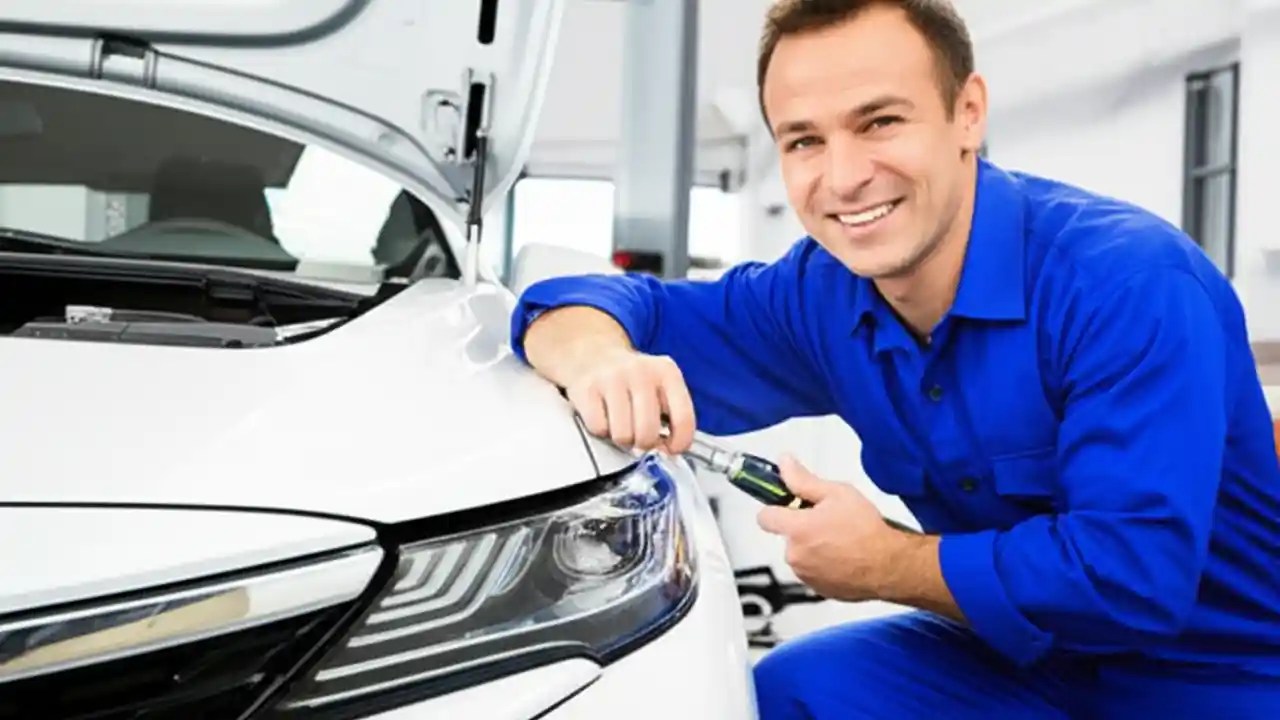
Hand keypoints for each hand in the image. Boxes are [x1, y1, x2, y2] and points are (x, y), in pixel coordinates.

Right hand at [563, 346, 695, 453]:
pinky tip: (604, 416)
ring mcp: (612, 378)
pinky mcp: (587, 388)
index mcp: (667, 372)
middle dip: (643, 443)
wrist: (593, 353)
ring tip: (621, 424)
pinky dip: (601, 430)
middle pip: (648, 432)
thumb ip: (673, 416)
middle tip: (639, 434)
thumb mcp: (661, 388)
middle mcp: (641, 372)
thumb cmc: (633, 380)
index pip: (684, 419)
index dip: (679, 443)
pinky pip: (599, 429)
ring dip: (622, 438)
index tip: (670, 449)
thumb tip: (668, 450)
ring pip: (622, 435)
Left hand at [757, 455, 901, 601]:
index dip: (776, 508)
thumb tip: (785, 465)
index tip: (788, 506)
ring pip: (800, 555)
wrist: (890, 565)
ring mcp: (806, 575)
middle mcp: (796, 555)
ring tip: (840, 541)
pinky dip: (824, 565)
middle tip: (827, 521)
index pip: (764, 517)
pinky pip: (813, 572)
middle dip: (802, 528)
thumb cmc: (867, 531)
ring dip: (813, 548)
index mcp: (797, 529)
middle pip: (787, 536)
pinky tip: (844, 557)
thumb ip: (803, 480)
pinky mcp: (818, 589)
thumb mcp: (837, 493)